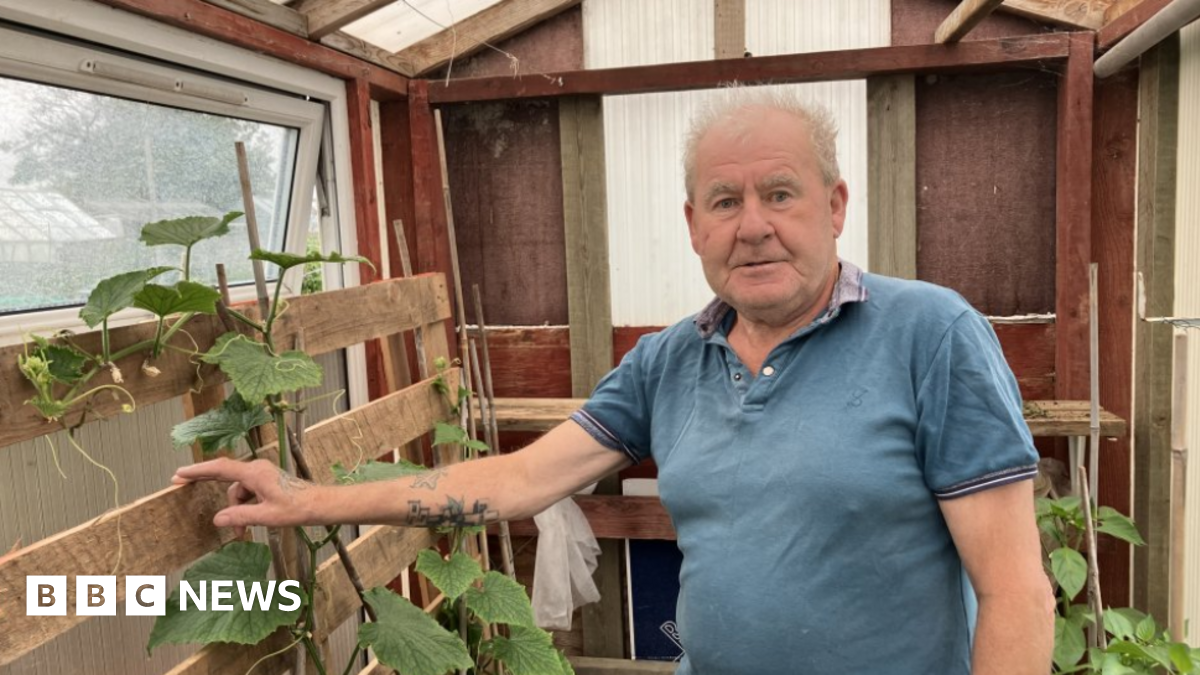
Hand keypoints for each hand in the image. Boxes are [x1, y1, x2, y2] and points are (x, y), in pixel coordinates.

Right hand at [172, 458, 316, 537]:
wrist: (319, 504)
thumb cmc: (297, 508)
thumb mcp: (267, 516)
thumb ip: (241, 516)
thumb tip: (218, 518)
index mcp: (255, 473)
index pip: (220, 468)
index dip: (198, 471)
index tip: (179, 473)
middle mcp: (256, 469)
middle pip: (224, 476)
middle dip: (205, 482)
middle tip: (180, 484)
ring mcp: (261, 475)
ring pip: (237, 492)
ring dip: (236, 510)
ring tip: (242, 531)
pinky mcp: (266, 482)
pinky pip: (247, 494)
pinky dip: (244, 507)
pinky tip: (249, 523)